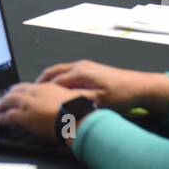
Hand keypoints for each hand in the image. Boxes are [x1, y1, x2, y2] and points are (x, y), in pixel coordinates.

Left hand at [0, 81, 91, 144]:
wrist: (78, 118)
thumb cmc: (79, 112)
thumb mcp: (73, 98)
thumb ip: (66, 98)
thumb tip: (67, 104)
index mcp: (47, 87)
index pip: (28, 86)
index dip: (19, 90)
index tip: (14, 93)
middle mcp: (36, 92)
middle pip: (15, 91)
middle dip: (6, 96)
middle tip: (1, 102)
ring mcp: (29, 104)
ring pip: (8, 101)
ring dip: (0, 107)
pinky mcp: (25, 116)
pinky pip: (7, 116)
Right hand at [37, 60, 167, 113]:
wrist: (139, 86)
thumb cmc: (122, 94)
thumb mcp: (99, 101)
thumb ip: (78, 100)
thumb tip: (61, 102)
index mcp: (80, 72)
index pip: (53, 81)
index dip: (41, 90)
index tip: (32, 98)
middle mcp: (80, 66)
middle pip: (53, 72)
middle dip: (40, 81)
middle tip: (29, 92)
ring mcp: (85, 66)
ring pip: (59, 71)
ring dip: (48, 79)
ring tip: (39, 90)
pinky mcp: (90, 69)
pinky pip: (67, 72)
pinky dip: (58, 79)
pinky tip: (58, 88)